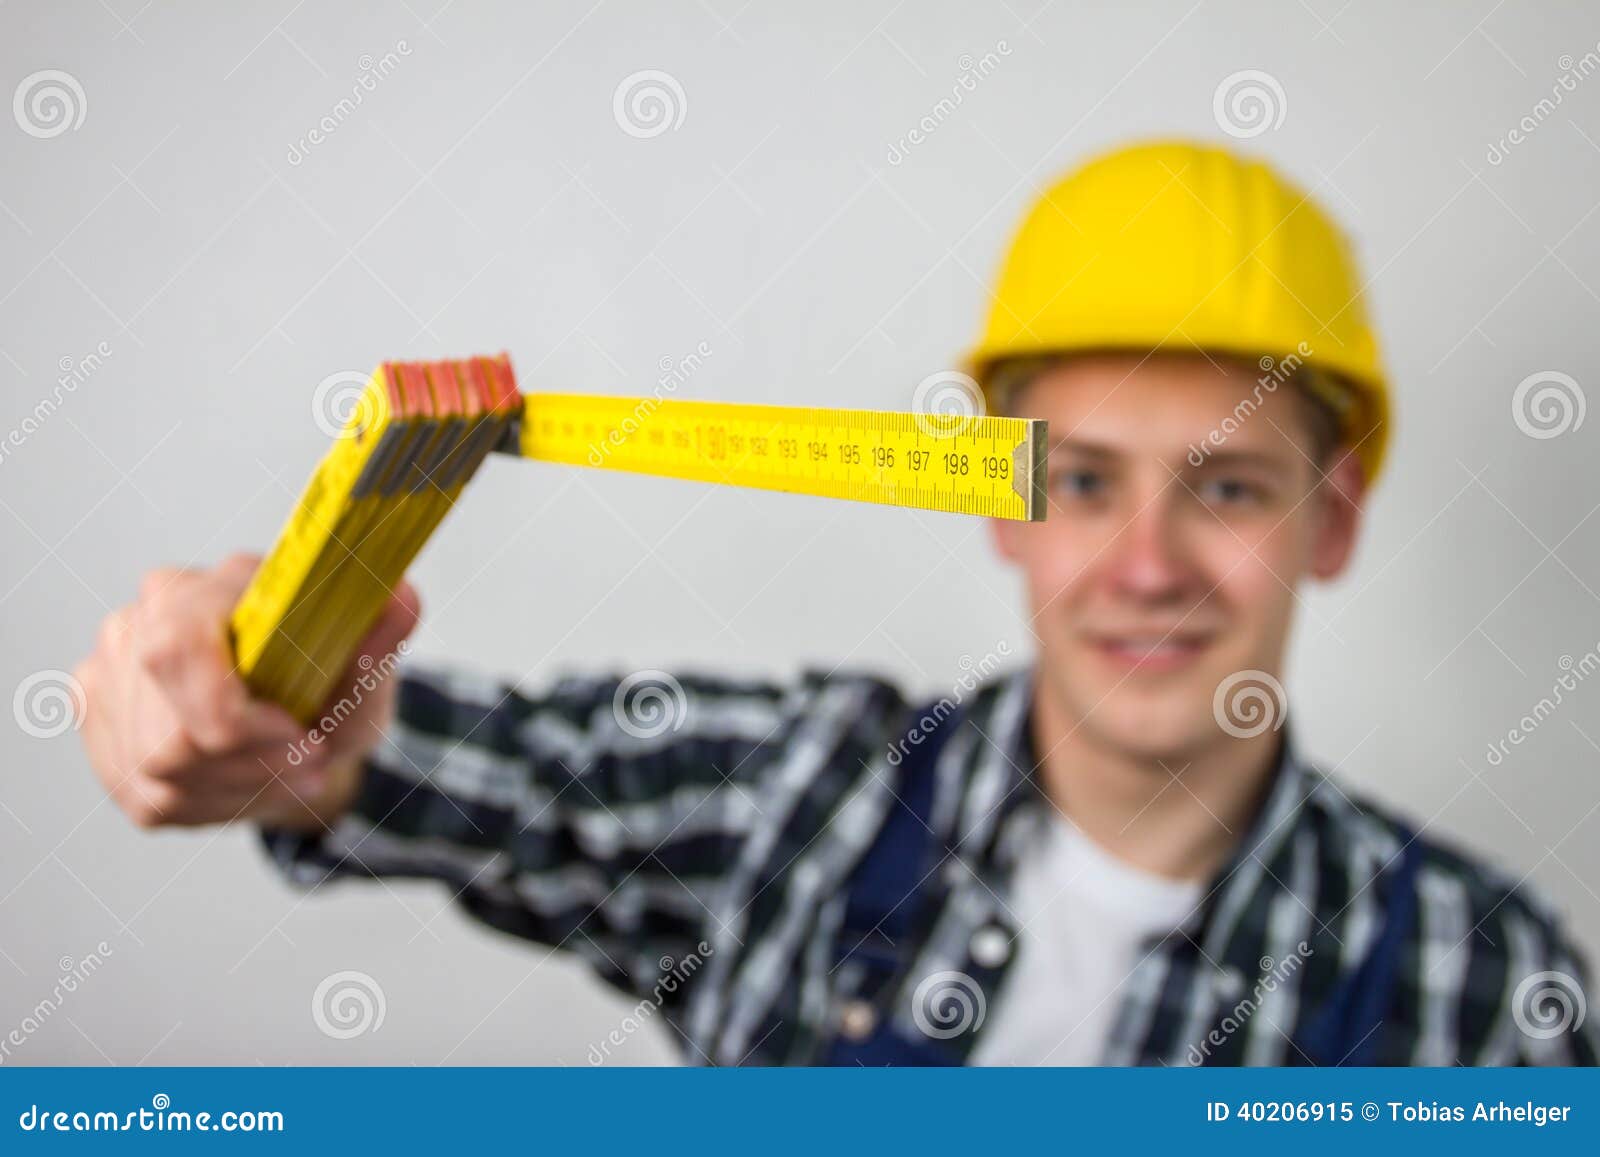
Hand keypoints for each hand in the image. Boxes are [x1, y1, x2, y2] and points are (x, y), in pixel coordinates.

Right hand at [74, 552, 420, 832]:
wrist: (304, 728)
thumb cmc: (330, 687)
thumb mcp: (369, 669)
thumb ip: (381, 635)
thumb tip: (403, 597)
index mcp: (202, 589)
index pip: (175, 647)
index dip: (232, 712)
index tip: (298, 734)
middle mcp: (137, 624)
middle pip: (170, 732)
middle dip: (252, 763)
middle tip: (307, 757)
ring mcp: (107, 679)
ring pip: (160, 772)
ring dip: (241, 785)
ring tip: (285, 767)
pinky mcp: (101, 733)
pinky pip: (151, 797)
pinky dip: (216, 803)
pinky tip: (248, 780)